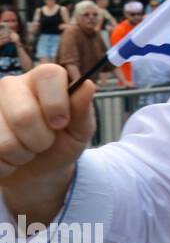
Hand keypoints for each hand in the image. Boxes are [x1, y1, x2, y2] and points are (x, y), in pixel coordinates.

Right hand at [0, 64, 95, 224]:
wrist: (40, 168)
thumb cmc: (62, 142)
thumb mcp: (80, 131)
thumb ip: (82, 110)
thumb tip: (88, 85)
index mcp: (42, 79)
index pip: (49, 74)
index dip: (57, 104)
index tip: (61, 124)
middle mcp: (11, 85)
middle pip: (24, 116)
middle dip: (40, 140)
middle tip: (44, 143)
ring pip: (5, 142)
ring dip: (21, 156)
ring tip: (26, 150)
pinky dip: (6, 166)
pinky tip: (9, 158)